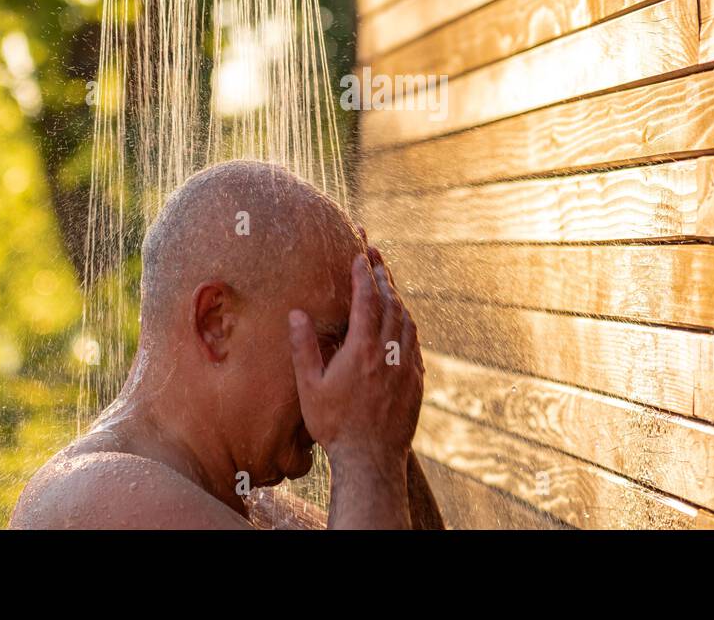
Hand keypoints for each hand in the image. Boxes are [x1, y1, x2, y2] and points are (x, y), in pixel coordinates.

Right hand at [288, 246, 423, 471]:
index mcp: (362, 350)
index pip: (366, 300)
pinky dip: (407, 324)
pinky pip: (415, 343)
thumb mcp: (310, 388)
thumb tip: (297, 314)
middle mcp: (389, 353)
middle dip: (382, 275)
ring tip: (387, 282)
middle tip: (375, 254)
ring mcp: (407, 366)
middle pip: (391, 303)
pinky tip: (401, 322)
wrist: (371, 460)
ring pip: (407, 320)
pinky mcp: (416, 381)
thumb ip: (304, 348)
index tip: (360, 253)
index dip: (363, 274)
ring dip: (397, 297)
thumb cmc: (335, 425)